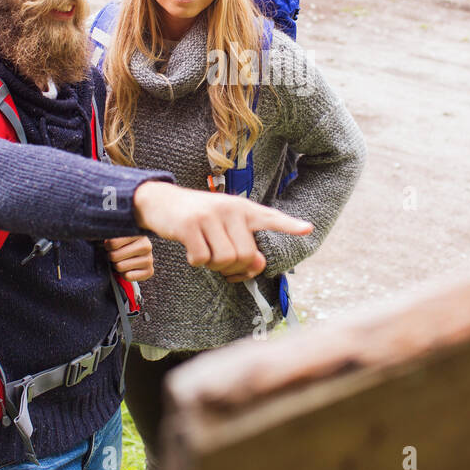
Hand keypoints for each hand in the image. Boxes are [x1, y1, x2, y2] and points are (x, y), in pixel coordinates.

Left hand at [104, 235, 153, 282]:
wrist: (137, 256)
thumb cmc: (124, 244)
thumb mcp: (118, 236)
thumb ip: (112, 235)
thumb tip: (106, 242)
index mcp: (137, 233)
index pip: (113, 242)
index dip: (108, 246)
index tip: (110, 245)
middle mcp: (146, 245)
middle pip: (114, 256)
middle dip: (112, 257)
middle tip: (116, 255)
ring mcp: (149, 259)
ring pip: (120, 266)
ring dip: (117, 266)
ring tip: (122, 261)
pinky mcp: (149, 271)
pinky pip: (127, 276)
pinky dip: (124, 275)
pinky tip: (128, 269)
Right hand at [132, 181, 312, 277]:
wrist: (161, 201)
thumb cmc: (198, 219)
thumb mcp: (223, 224)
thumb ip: (243, 243)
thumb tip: (257, 265)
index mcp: (242, 208)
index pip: (270, 217)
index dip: (289, 225)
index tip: (308, 229)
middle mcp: (230, 209)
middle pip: (246, 255)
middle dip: (234, 268)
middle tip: (220, 263)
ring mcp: (210, 215)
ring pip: (226, 259)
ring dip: (214, 266)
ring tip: (206, 253)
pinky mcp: (190, 225)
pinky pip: (202, 259)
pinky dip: (196, 262)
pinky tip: (191, 250)